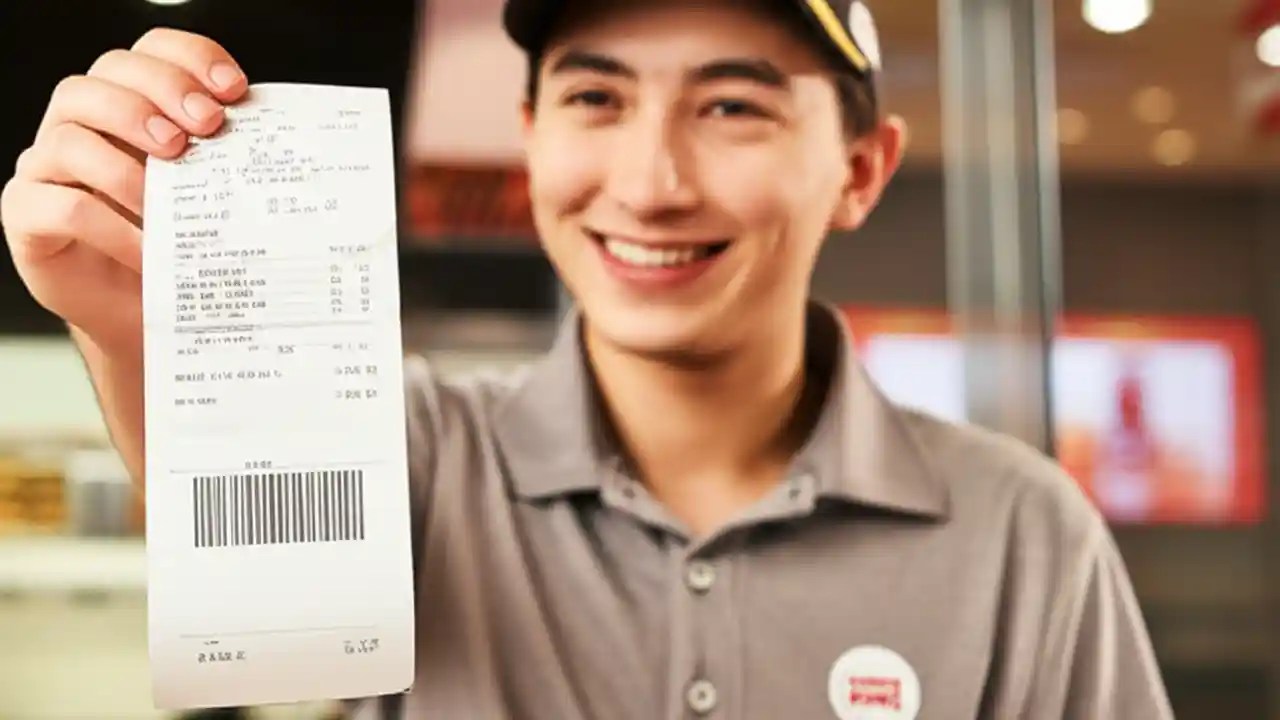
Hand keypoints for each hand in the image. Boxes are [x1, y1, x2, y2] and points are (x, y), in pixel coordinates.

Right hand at [1, 28, 247, 355]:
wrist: (144, 309)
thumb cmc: (176, 244)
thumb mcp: (208, 195)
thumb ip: (225, 160)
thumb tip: (275, 140)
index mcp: (130, 103)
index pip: (151, 51)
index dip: (190, 58)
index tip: (233, 90)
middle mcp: (83, 123)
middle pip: (107, 75)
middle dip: (160, 94)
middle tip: (204, 129)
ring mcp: (47, 165)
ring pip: (72, 135)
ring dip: (129, 166)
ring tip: (168, 199)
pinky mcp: (27, 212)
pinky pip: (63, 205)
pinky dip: (113, 227)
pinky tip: (150, 249)